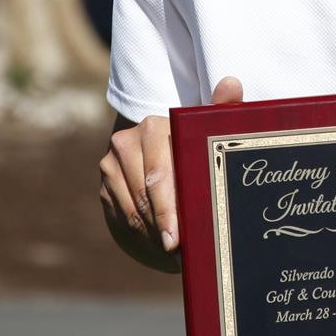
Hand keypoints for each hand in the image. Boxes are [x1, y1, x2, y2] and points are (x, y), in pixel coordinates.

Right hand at [99, 76, 242, 271]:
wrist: (166, 157)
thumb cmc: (197, 145)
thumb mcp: (211, 129)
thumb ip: (224, 107)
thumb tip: (231, 82)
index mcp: (153, 127)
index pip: (159, 175)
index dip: (170, 208)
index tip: (177, 237)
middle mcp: (125, 143)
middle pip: (145, 196)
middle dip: (163, 225)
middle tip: (177, 252)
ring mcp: (110, 166)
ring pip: (132, 211)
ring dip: (152, 233)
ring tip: (172, 253)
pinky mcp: (104, 187)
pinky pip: (122, 218)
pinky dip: (141, 235)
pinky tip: (157, 245)